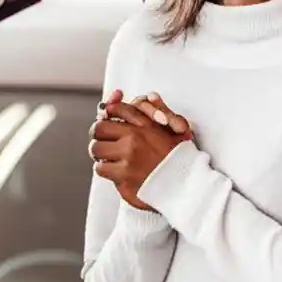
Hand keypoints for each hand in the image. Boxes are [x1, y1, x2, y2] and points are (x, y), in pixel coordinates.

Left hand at [89, 92, 189, 209]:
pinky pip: (100, 168)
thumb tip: (149, 96)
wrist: (184, 185)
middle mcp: (134, 139)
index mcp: (146, 125)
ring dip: (100, 153)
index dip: (109, 111)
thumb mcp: (176, 128)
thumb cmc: (179, 158)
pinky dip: (105, 169)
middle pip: (99, 128)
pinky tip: (115, 170)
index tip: (108, 116)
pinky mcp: (122, 176)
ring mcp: (127, 158)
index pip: (117, 108)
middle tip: (103, 139)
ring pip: (96, 149)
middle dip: (99, 133)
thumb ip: (159, 110)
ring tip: (109, 156)